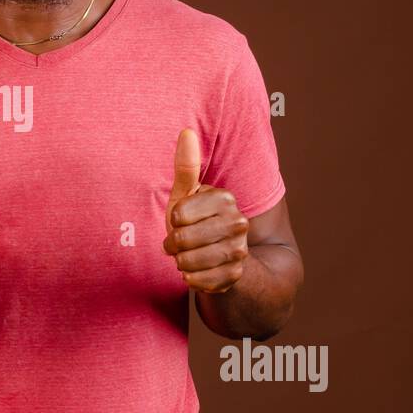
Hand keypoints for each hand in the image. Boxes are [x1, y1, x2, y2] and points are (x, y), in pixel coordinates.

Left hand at [162, 128, 249, 293]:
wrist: (225, 258)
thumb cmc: (197, 222)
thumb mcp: (187, 195)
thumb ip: (186, 166)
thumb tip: (186, 131)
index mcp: (224, 199)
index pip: (178, 215)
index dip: (173, 221)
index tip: (181, 221)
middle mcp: (238, 222)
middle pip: (183, 240)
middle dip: (174, 245)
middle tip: (179, 244)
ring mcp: (239, 249)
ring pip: (189, 262)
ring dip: (181, 262)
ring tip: (187, 257)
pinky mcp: (236, 274)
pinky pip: (198, 281)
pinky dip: (191, 279)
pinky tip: (197, 271)